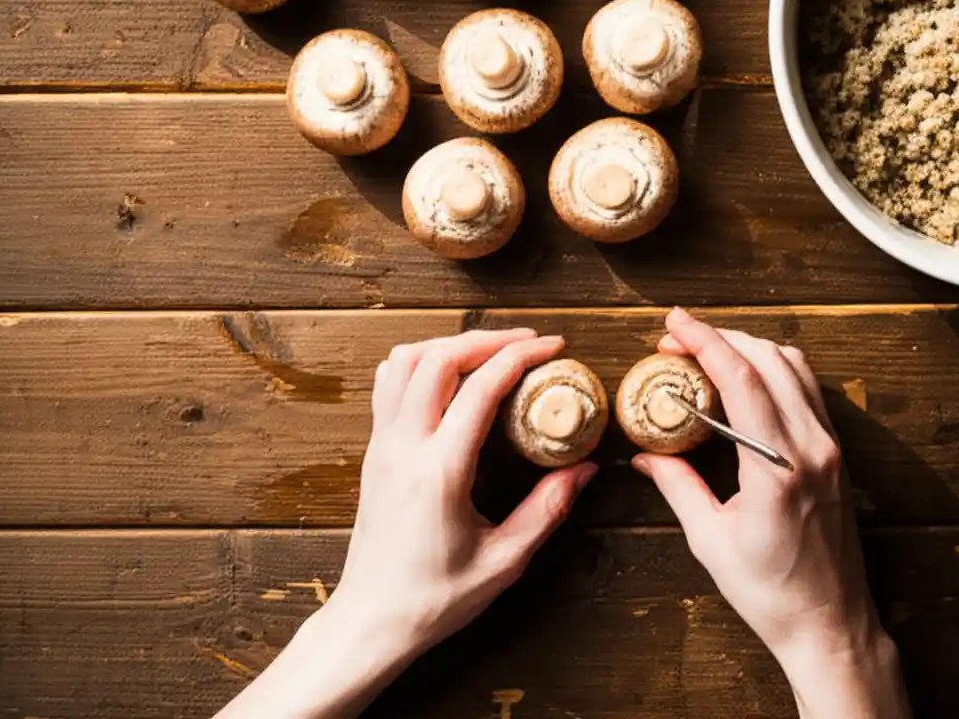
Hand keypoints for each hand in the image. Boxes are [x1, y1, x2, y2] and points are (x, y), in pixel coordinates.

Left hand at [331, 328, 596, 650]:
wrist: (373, 620)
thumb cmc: (434, 598)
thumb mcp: (504, 561)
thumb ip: (547, 509)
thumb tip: (585, 468)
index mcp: (439, 472)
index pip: (480, 389)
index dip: (521, 356)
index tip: (553, 347)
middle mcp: (403, 449)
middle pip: (437, 358)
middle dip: (487, 338)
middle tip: (528, 341)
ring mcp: (382, 446)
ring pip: (404, 361)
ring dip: (449, 344)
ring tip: (489, 350)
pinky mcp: (374, 452)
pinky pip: (389, 384)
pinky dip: (421, 363)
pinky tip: (450, 376)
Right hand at [635, 308, 907, 717]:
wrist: (830, 623)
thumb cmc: (771, 593)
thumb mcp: (710, 541)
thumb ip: (677, 486)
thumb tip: (645, 456)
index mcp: (777, 468)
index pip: (742, 380)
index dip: (705, 342)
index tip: (674, 323)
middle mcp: (812, 449)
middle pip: (770, 360)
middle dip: (722, 337)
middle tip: (680, 338)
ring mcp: (831, 449)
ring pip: (795, 368)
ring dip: (751, 349)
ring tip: (710, 352)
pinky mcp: (838, 456)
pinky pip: (808, 392)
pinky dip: (775, 371)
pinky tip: (746, 380)